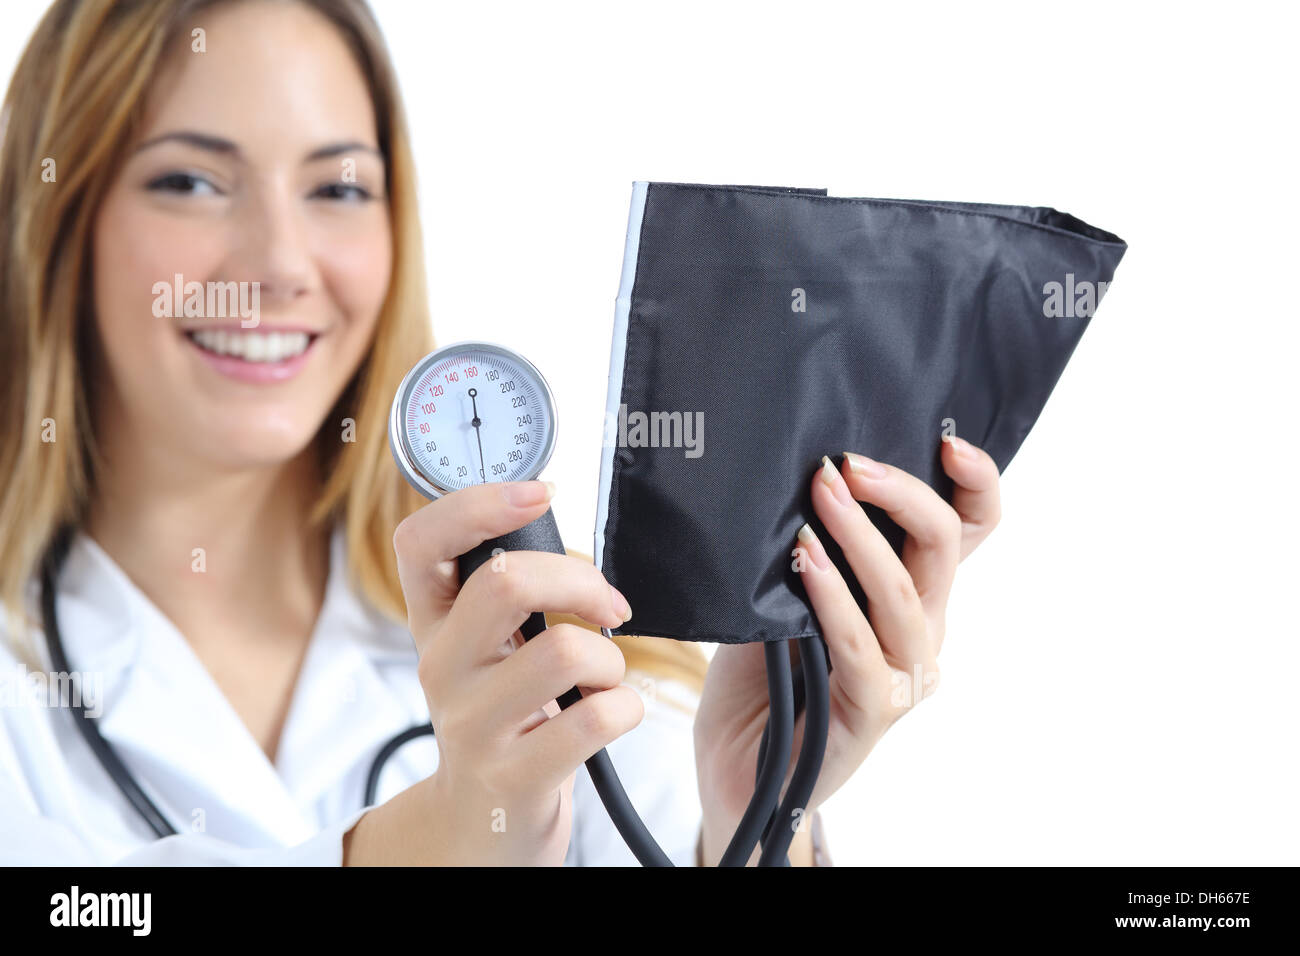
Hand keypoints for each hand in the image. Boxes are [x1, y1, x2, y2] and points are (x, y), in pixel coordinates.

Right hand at [344, 481, 641, 865]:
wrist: (482, 823)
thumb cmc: (501, 715)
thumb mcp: (484, 648)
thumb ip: (504, 587)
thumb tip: (549, 518)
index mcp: (432, 623)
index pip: (419, 542)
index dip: (477, 504)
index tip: (538, 494)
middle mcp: (441, 667)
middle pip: (507, 582)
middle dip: (582, 580)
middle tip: (606, 606)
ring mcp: (472, 725)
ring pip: (566, 651)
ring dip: (610, 660)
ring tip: (602, 680)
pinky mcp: (514, 775)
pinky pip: (597, 718)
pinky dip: (625, 708)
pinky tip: (608, 715)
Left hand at [694, 437, 1000, 864]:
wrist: (736, 771)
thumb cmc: (761, 678)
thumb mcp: (780, 592)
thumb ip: (805, 546)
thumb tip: (798, 474)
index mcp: (912, 595)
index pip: (967, 531)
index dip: (975, 483)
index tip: (948, 441)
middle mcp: (919, 632)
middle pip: (943, 547)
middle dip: (899, 493)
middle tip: (845, 464)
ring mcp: (901, 676)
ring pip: (903, 592)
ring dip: (859, 535)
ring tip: (820, 494)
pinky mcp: (871, 713)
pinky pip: (859, 645)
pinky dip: (832, 597)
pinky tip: (805, 561)